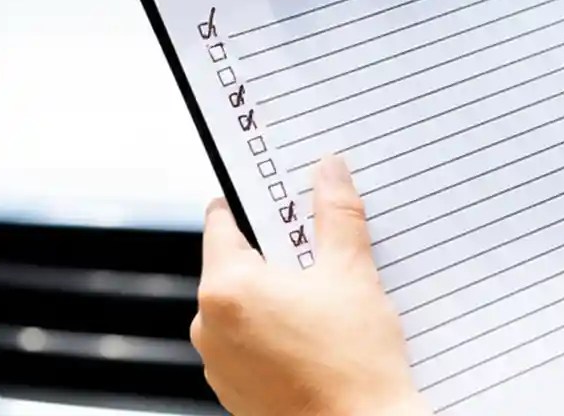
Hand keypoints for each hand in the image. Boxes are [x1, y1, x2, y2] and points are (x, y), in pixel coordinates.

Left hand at [191, 156, 427, 415]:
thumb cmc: (355, 367)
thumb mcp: (352, 275)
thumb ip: (336, 214)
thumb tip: (328, 170)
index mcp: (226, 288)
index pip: (221, 221)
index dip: (251, 203)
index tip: (277, 195)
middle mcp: (208, 326)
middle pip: (235, 265)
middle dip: (274, 254)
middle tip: (317, 249)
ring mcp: (218, 364)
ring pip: (243, 307)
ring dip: (275, 297)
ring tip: (324, 298)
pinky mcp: (234, 393)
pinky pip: (248, 345)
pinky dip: (274, 334)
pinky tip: (315, 336)